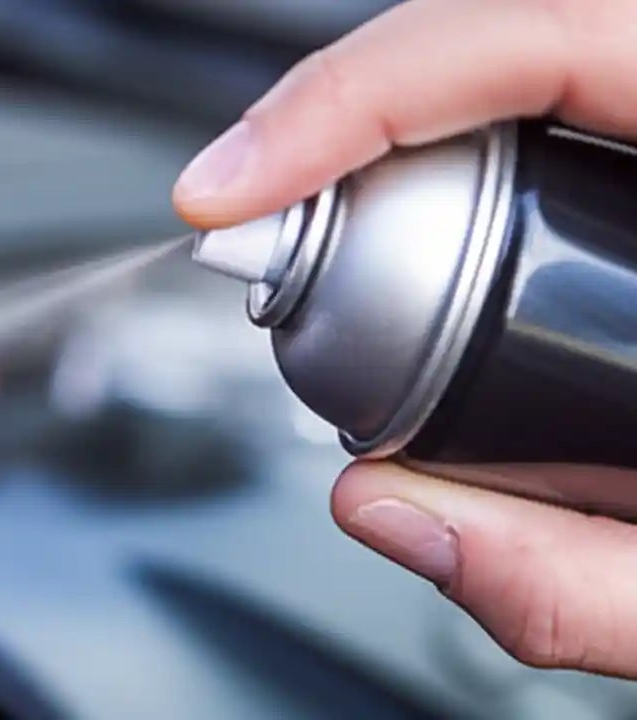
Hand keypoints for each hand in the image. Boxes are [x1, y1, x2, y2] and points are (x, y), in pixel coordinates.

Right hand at [173, 0, 636, 676]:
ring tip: (333, 248)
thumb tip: (387, 510)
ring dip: (399, 155)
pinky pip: (559, 126)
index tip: (228, 186)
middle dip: (344, 132)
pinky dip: (460, 179)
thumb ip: (588, 582)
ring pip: (520, 87)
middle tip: (259, 230)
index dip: (343, 98)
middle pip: (502, 47)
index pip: (532, 36)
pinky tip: (437, 258)